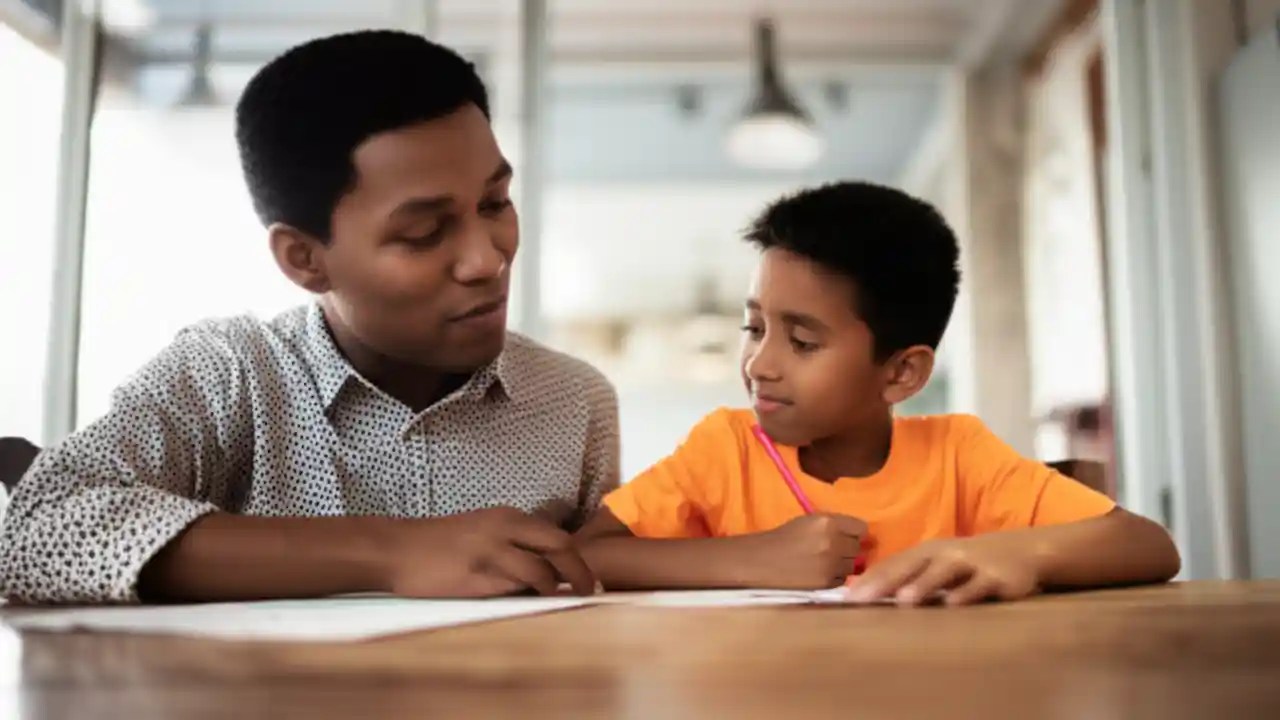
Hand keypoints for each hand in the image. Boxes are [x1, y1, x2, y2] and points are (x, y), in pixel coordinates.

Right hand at [379, 507, 596, 597]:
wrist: (397, 548)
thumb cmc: (438, 544)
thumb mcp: (482, 531)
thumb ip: (513, 543)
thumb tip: (548, 569)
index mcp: (508, 517)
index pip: (556, 535)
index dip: (577, 558)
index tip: (587, 577)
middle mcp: (504, 529)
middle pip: (559, 546)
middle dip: (580, 571)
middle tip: (588, 591)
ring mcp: (491, 552)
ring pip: (540, 571)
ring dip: (556, 589)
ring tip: (563, 602)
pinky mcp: (476, 576)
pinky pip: (513, 588)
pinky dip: (529, 597)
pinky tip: (532, 605)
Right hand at [746, 513, 867, 588]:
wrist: (761, 561)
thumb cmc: (784, 537)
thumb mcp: (810, 521)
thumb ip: (835, 525)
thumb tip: (860, 536)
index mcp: (828, 522)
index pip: (861, 528)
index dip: (854, 533)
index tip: (847, 536)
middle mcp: (833, 542)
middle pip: (857, 547)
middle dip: (848, 549)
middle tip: (832, 550)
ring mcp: (831, 564)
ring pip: (852, 565)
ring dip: (842, 564)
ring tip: (824, 562)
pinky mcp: (827, 583)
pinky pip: (842, 579)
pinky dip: (834, 577)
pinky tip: (819, 573)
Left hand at [847, 533, 1039, 605]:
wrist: (1023, 550)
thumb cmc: (969, 562)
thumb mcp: (939, 564)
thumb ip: (910, 577)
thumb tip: (868, 593)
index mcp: (927, 552)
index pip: (892, 564)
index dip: (869, 580)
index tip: (846, 598)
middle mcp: (945, 554)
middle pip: (911, 566)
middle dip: (885, 582)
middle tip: (861, 599)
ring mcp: (971, 564)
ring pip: (943, 573)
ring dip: (923, 584)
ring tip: (903, 599)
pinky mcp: (996, 578)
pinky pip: (979, 586)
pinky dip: (966, 593)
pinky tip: (953, 604)